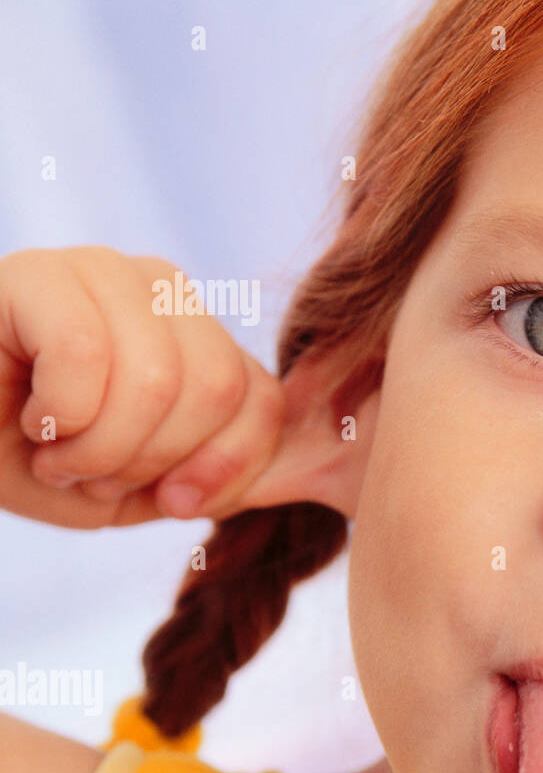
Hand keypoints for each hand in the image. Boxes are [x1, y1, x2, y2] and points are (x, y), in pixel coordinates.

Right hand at [0, 246, 346, 528]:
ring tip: (56, 451)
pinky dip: (60, 418)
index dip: (226, 468)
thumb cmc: (27, 458)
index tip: (171, 502)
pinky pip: (87, 356)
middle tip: (90, 470)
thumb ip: (214, 475)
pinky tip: (29, 421)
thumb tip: (284, 473)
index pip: (264, 399)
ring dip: (99, 450)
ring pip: (159, 379)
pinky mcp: (37, 273)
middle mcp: (162, 287)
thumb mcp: (137, 484)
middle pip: (214, 389)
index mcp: (198, 334)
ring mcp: (103, 270)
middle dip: (150, 461)